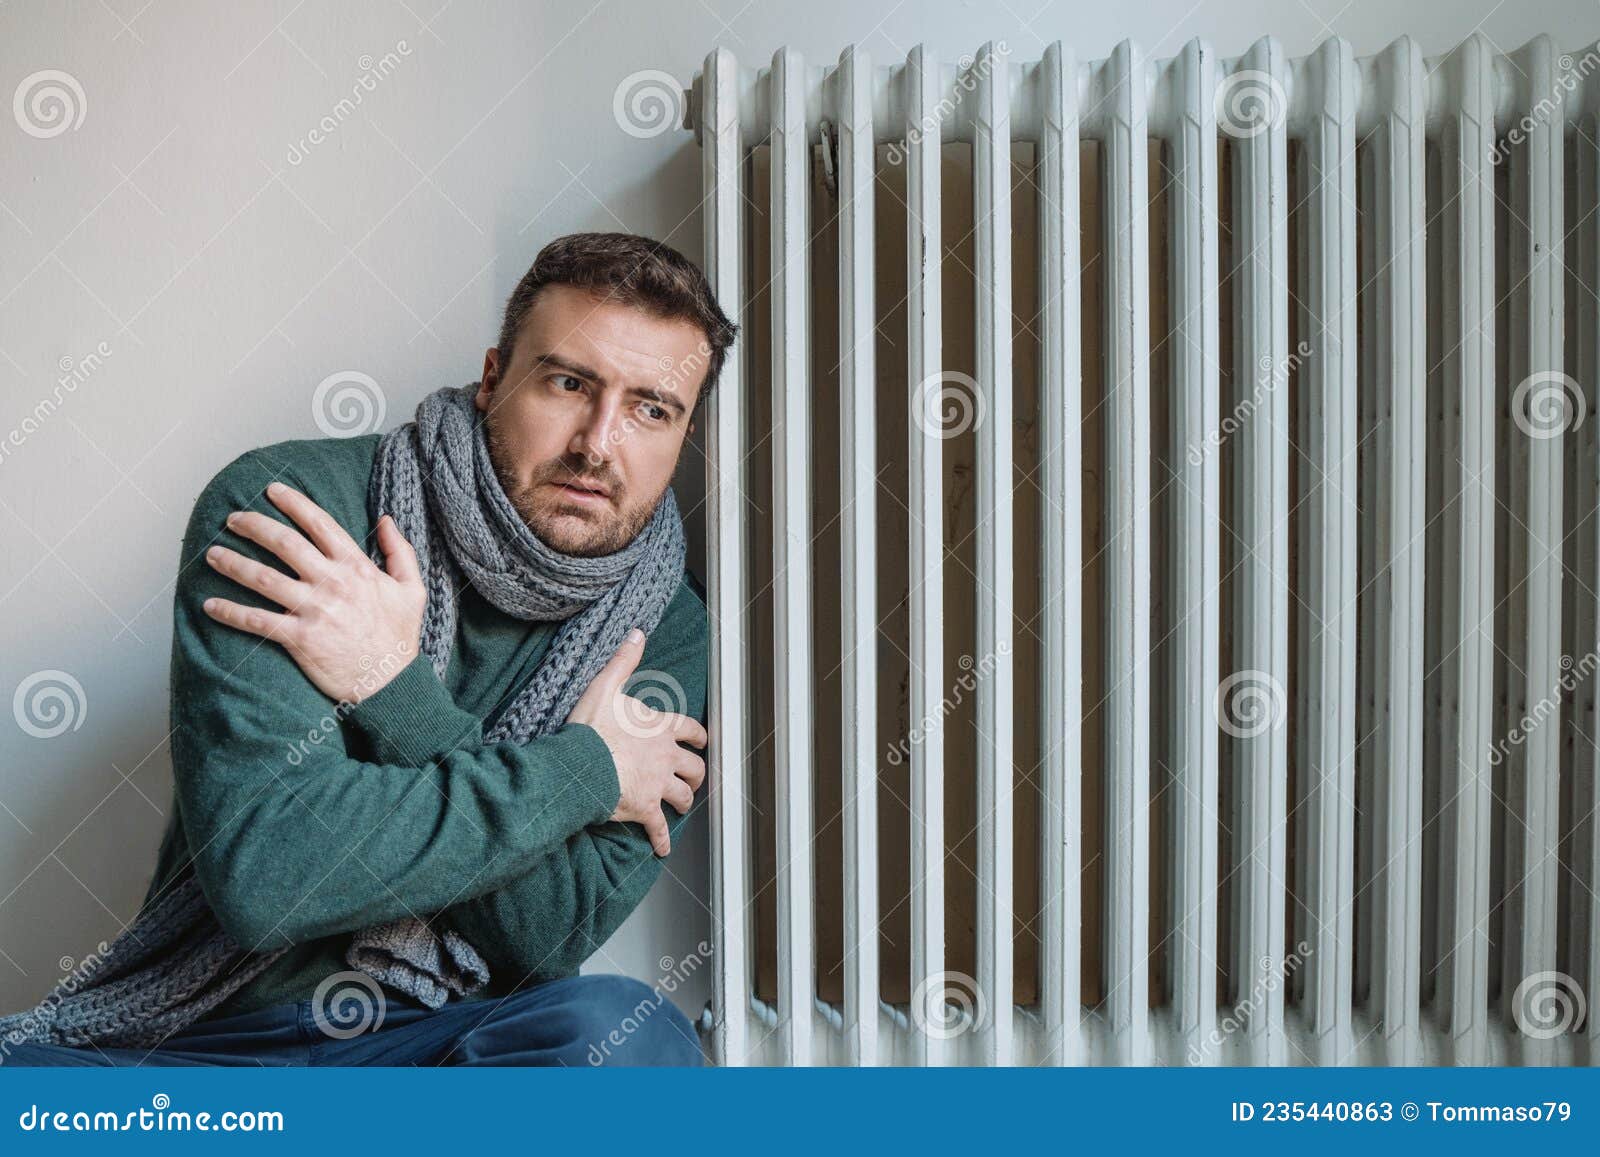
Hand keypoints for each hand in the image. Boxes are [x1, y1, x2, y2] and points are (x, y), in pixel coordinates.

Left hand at [201, 480, 425, 704]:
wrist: (392, 683)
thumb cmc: (399, 637)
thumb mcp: (412, 590)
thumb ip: (400, 551)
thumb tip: (386, 519)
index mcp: (357, 567)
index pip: (320, 524)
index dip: (294, 503)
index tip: (271, 490)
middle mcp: (333, 583)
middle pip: (284, 543)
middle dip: (254, 525)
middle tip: (233, 518)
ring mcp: (315, 610)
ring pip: (264, 578)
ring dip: (233, 563)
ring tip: (212, 554)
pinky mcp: (300, 639)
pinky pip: (257, 621)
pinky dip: (230, 612)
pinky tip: (210, 605)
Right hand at [567, 628, 706, 856]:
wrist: (579, 765)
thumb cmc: (590, 727)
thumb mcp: (605, 685)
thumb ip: (624, 660)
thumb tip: (638, 633)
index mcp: (661, 728)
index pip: (693, 731)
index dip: (699, 737)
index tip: (701, 742)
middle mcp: (666, 756)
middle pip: (695, 768)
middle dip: (695, 775)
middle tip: (691, 779)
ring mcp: (658, 784)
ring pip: (683, 796)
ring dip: (683, 802)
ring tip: (679, 806)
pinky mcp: (645, 808)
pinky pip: (659, 829)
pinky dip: (662, 840)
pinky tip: (662, 848)